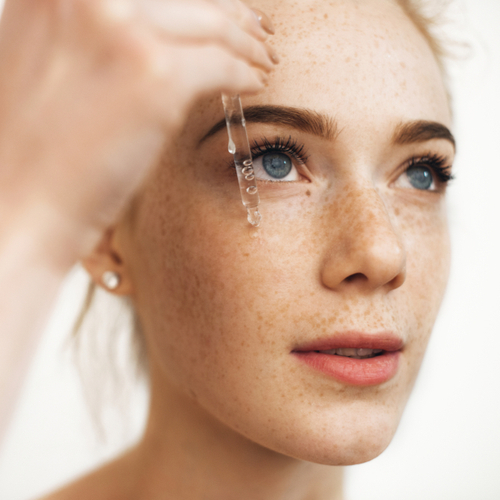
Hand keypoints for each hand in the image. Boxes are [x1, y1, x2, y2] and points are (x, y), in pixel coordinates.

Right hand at [0, 0, 276, 265]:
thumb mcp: (43, 61)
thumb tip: (141, 25)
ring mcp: (122, 30)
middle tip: (256, 31)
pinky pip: (222, 66)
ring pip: (214, 24)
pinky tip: (254, 84)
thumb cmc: (33, 148)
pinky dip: (245, 74)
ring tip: (263, 58)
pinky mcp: (155, 77)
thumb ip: (85, 29)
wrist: (22, 205)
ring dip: (247, 43)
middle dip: (232, 12)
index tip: (222, 10)